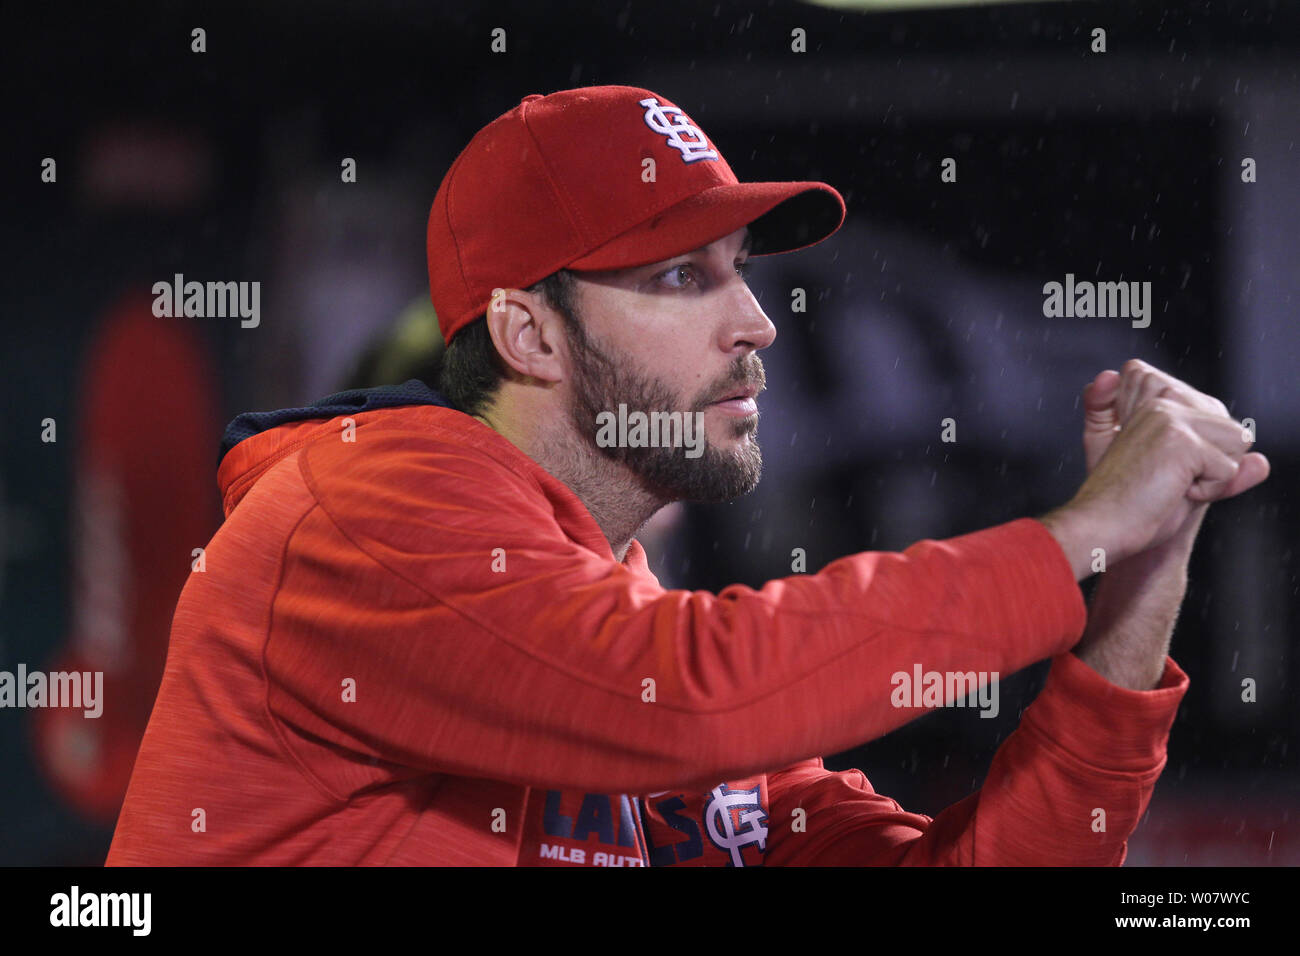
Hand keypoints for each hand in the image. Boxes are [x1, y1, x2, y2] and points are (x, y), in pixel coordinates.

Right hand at [1040, 360, 1268, 578]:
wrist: (1101, 525)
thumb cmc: (1127, 501)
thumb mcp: (1178, 471)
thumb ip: (1222, 456)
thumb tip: (1264, 463)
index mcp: (1158, 398)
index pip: (1224, 423)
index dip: (1207, 455)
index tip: (1162, 465)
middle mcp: (1165, 399)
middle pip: (1235, 432)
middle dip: (1213, 464)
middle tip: (1167, 477)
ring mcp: (1171, 416)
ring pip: (1237, 445)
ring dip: (1212, 475)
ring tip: (1169, 482)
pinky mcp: (1180, 439)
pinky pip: (1228, 470)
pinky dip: (1207, 491)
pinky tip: (1171, 491)